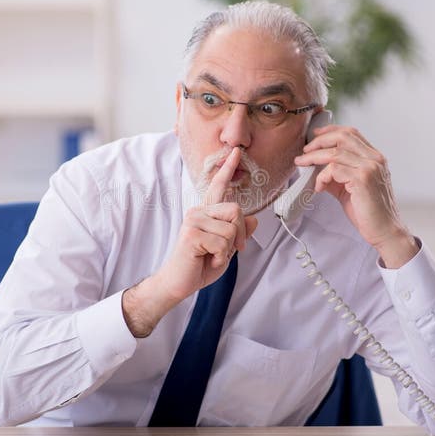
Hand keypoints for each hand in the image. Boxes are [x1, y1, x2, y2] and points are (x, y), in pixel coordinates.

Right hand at [160, 147, 257, 300]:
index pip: (219, 187)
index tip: (236, 151)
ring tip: (212, 256)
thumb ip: (238, 234)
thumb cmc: (200, 266)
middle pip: (236, 210)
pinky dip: (221, 257)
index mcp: (206, 213)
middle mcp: (198, 212)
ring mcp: (193, 220)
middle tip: (231, 251)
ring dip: (228, 250)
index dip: (228, 169)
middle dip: (240, 234)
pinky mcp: (192, 233)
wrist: (179, 283)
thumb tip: (255, 220)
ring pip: (231, 229)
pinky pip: (223, 243)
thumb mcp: (226, 250)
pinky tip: (207, 260)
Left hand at [294, 124, 416, 267]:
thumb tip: (315, 167)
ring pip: (335, 152)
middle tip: (305, 151)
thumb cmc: (369, 212)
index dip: (330, 131)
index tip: (315, 135)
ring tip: (302, 165)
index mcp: (374, 158)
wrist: (385, 231)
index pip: (351, 133)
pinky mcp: (362, 179)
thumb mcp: (350, 188)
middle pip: (343, 136)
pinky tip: (318, 187)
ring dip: (313, 157)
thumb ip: (337, 175)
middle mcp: (374, 159)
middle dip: (319, 141)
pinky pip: (333, 169)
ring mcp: (369, 168)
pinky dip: (321, 176)